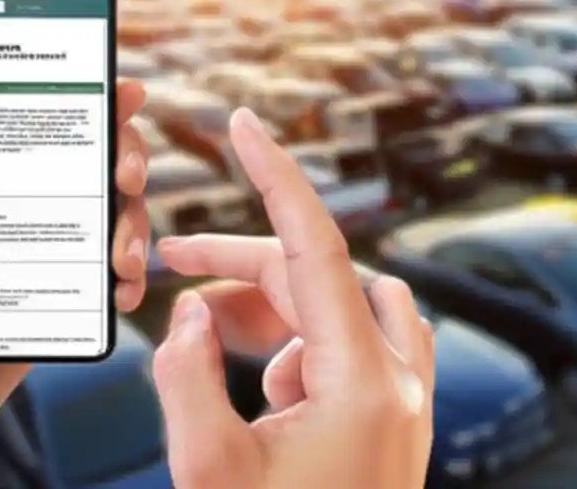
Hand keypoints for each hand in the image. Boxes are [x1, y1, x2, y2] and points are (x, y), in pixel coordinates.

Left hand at [0, 64, 152, 486]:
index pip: (36, 131)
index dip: (87, 105)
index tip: (122, 91)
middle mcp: (14, 219)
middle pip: (89, 170)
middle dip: (125, 159)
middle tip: (126, 172)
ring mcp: (39, 264)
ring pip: (109, 224)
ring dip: (134, 225)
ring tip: (125, 254)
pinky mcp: (56, 311)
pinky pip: (104, 285)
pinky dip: (127, 281)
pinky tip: (123, 289)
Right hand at [152, 107, 434, 488]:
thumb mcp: (207, 470)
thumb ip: (186, 375)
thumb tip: (191, 314)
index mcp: (365, 383)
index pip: (317, 248)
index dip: (276, 177)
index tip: (243, 123)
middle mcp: (400, 381)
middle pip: (320, 279)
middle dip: (242, 265)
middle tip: (170, 264)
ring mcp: (406, 402)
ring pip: (343, 308)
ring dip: (273, 306)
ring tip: (207, 331)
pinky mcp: (397, 421)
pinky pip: (355, 348)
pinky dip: (301, 346)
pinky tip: (263, 394)